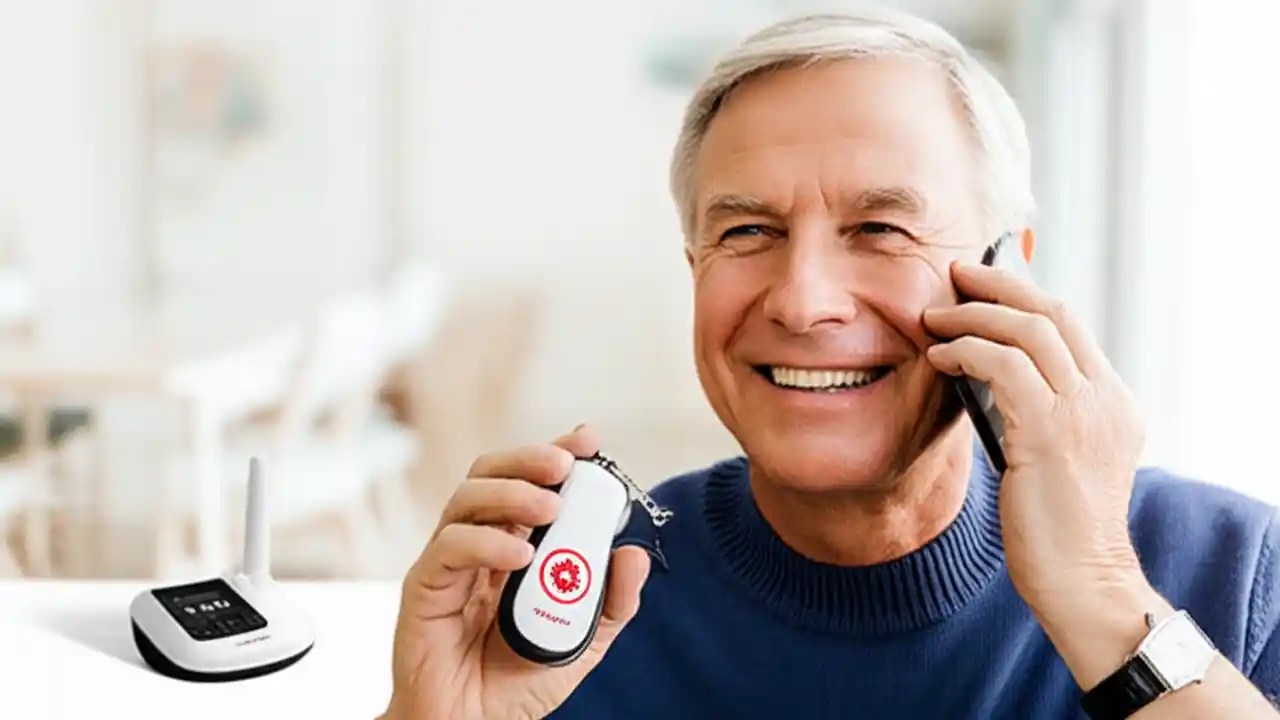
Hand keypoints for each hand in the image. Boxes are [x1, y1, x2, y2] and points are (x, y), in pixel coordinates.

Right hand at [381, 425, 651, 719]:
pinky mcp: (424, 587)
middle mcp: (479, 543)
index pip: (531, 483)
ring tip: (551, 507)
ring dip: (512, 492)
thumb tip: (635, 554)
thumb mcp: (583, 641)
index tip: (589, 441)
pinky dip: (486, 542)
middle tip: (566, 465)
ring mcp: (449, 562)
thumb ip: (613, 601)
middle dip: (529, 458)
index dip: (556, 454)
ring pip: (467, 498)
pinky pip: (449, 548)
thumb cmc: (516, 683)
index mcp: (515, 545)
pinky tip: (520, 555)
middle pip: (491, 474)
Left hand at [921, 261, 1150, 622]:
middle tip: (955, 274)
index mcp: (1114, 402)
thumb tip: (988, 374)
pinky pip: (1002, 366)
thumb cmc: (1058, 529)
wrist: (1081, 581)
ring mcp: (1084, 413)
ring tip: (932, 317)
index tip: (980, 284)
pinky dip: (965, 351)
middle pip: (1053, 312)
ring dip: (973, 316)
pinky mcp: (1051, 432)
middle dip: (999, 285)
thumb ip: (1038, 414)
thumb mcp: (1057, 458)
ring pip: (1027, 331)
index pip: (1069, 326)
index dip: (1022, 296)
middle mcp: (1107, 399)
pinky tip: (937, 356)